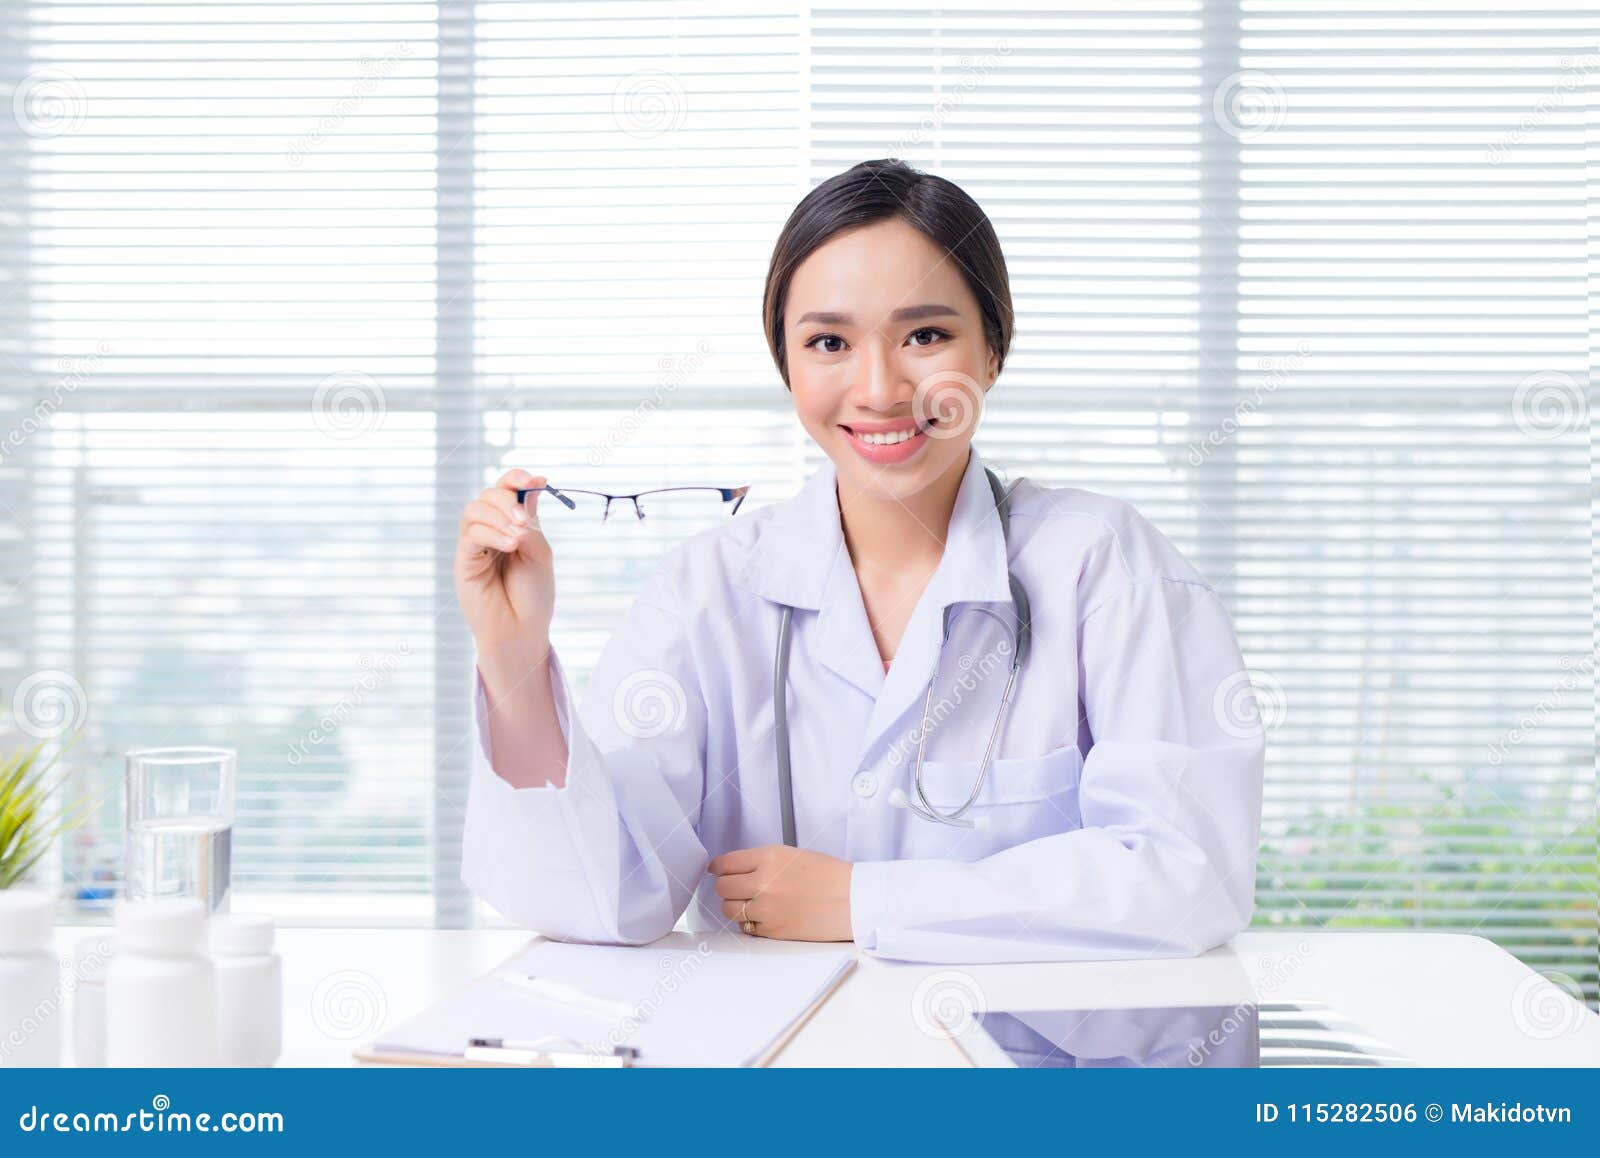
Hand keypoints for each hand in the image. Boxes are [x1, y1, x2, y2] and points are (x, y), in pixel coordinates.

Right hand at [454, 469, 556, 659]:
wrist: (522, 631)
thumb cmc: (533, 596)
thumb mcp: (540, 552)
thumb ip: (532, 521)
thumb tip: (531, 484)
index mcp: (511, 526)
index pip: (506, 491)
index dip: (516, 479)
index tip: (535, 480)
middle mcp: (491, 531)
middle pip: (489, 496)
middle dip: (508, 500)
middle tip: (525, 521)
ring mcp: (475, 546)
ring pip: (475, 510)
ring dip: (499, 516)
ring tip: (519, 536)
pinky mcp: (464, 561)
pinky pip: (471, 534)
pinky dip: (492, 533)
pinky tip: (511, 545)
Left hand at [710, 845, 853, 941]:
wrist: (853, 900)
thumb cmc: (829, 876)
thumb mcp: (793, 855)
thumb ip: (763, 861)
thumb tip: (735, 869)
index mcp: (769, 857)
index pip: (726, 863)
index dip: (718, 867)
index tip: (716, 870)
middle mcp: (763, 881)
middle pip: (722, 887)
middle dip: (727, 888)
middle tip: (736, 889)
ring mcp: (766, 908)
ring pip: (729, 909)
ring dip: (735, 907)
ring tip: (751, 905)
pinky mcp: (772, 930)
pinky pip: (746, 928)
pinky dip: (751, 924)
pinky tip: (766, 917)